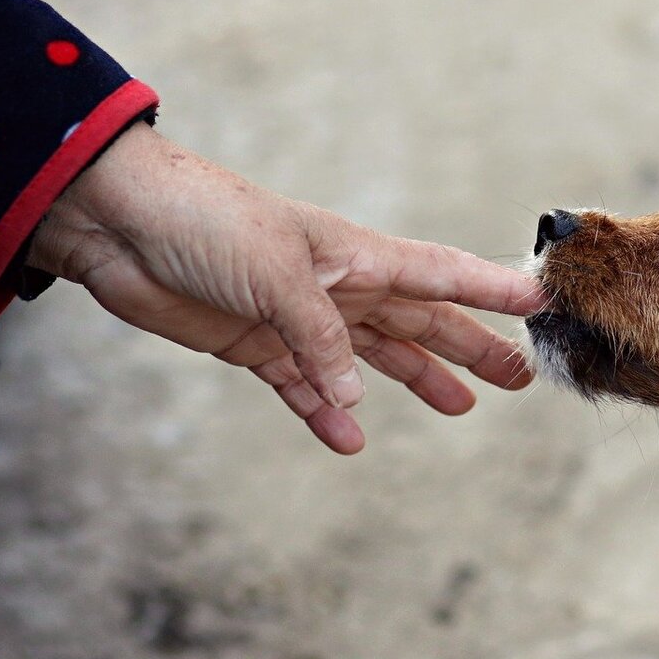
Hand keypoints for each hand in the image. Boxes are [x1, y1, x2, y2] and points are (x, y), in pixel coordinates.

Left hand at [29, 123, 542, 453]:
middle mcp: (337, 286)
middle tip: (518, 375)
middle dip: (471, 348)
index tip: (541, 301)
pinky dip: (327, 412)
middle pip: (420, 322)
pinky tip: (348, 437)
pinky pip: (304, 386)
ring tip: (460, 406)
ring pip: (373, 356)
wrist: (118, 222)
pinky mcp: (255, 344)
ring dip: (417, 380)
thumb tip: (355, 398)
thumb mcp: (277, 275)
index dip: (493, 290)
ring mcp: (298, 318)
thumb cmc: (206, 221)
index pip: (442, 274)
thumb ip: (322, 338)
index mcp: (355, 256)